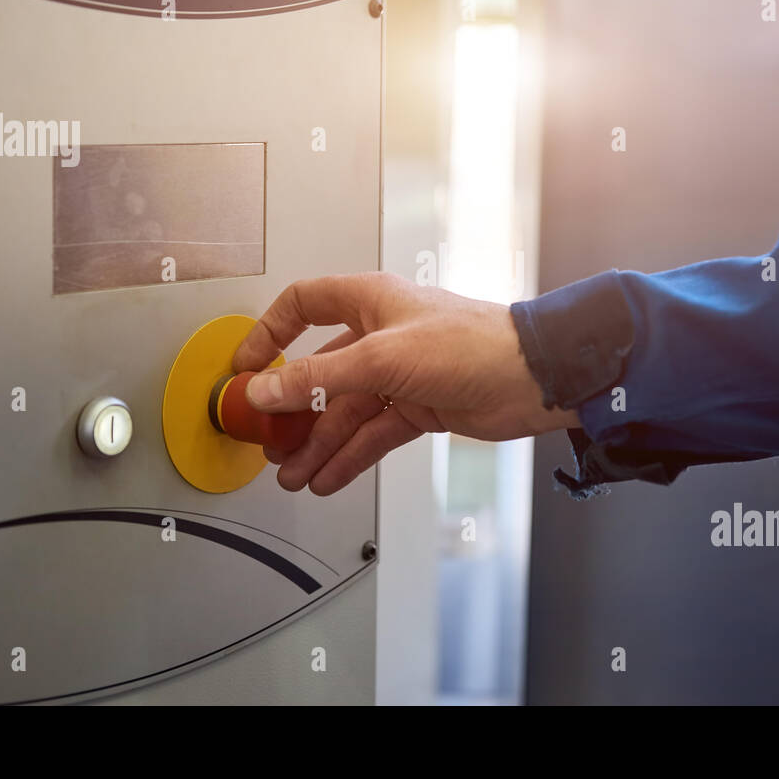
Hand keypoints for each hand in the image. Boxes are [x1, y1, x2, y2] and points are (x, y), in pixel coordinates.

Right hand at [231, 272, 580, 494]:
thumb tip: (265, 390)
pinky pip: (372, 433)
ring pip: (345, 411)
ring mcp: (401, 373)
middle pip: (321, 372)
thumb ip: (317, 378)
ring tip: (292, 475)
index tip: (246, 369)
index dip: (269, 334)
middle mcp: (382, 335)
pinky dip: (349, 456)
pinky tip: (328, 477)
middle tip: (268, 442)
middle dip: (292, 411)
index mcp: (370, 301)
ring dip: (318, 444)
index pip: (303, 306)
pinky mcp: (420, 406)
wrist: (532, 379)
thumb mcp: (381, 359)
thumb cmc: (471, 344)